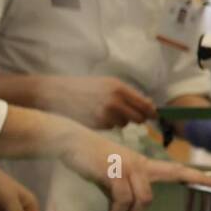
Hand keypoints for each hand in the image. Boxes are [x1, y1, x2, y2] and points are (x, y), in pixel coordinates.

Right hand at [40, 76, 155, 129]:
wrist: (57, 94)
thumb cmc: (83, 87)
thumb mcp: (106, 83)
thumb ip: (128, 93)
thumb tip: (149, 105)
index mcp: (119, 88)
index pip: (145, 105)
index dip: (151, 112)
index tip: (153, 115)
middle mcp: (114, 102)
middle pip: (138, 118)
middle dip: (136, 117)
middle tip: (130, 115)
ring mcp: (106, 115)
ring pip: (124, 124)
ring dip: (120, 120)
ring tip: (105, 111)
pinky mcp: (97, 125)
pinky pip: (111, 127)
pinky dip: (107, 123)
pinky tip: (96, 115)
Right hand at [60, 127, 210, 210]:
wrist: (69, 140)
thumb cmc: (88, 156)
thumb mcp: (109, 173)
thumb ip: (120, 188)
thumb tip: (123, 208)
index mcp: (142, 163)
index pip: (177, 170)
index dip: (201, 177)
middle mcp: (139, 163)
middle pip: (159, 188)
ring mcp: (127, 166)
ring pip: (144, 197)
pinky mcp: (113, 172)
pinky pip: (123, 199)